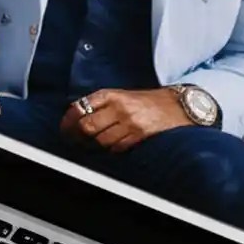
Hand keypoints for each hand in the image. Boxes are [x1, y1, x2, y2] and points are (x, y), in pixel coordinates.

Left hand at [60, 88, 192, 151]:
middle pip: (87, 126)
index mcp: (112, 94)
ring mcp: (130, 121)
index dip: (68, 121)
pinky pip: (116, 147)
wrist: (178, 105)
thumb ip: (101, 104)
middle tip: (75, 140)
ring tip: (94, 144)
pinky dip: (111, 149)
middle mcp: (120, 106)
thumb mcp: (122, 95)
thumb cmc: (147, 102)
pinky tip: (112, 145)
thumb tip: (75, 117)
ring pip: (101, 140)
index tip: (65, 128)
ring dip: (95, 145)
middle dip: (78, 136)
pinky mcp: (139, 135)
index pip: (81, 107)